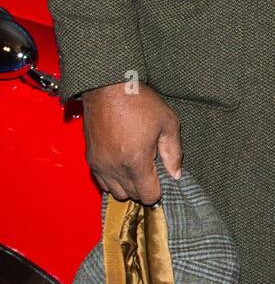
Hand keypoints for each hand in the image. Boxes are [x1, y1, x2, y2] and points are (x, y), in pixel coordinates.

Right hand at [81, 81, 181, 204]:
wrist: (108, 87)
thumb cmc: (138, 102)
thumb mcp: (167, 123)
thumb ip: (174, 152)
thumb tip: (175, 175)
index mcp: (136, 161)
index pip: (148, 196)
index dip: (159, 190)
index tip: (162, 178)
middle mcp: (115, 168)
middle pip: (132, 196)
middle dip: (144, 187)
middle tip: (151, 168)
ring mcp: (100, 165)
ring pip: (116, 192)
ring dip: (128, 185)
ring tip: (136, 165)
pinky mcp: (91, 159)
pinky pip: (102, 181)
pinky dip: (113, 178)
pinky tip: (123, 162)